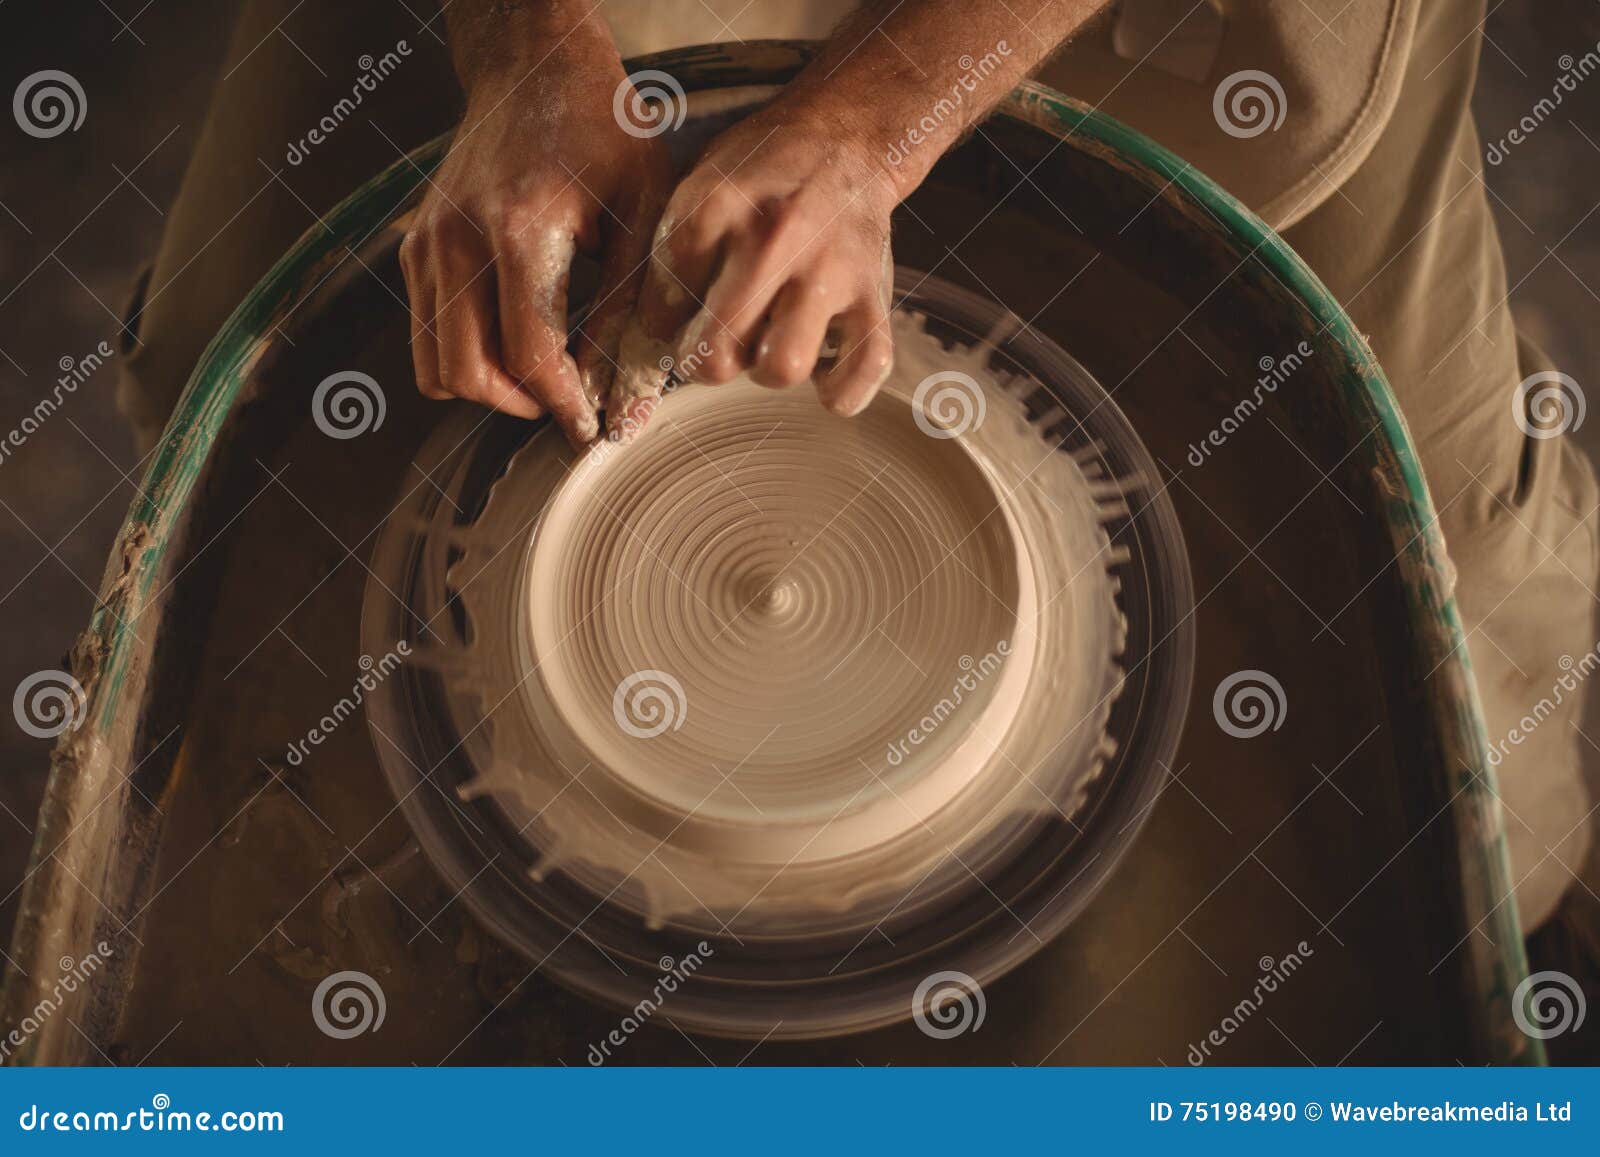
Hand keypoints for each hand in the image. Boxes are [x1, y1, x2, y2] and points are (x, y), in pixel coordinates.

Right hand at [401, 15, 670, 443]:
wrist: (532, 68)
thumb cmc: (600, 132)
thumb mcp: (641, 211)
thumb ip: (626, 306)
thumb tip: (614, 391)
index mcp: (520, 229)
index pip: (530, 353)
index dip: (563, 405)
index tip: (590, 426)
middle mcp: (457, 239)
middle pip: (468, 372)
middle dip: (520, 405)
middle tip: (565, 402)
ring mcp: (426, 243)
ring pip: (434, 364)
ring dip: (487, 388)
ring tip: (539, 378)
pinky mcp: (414, 247)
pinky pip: (424, 335)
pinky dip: (464, 357)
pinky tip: (512, 342)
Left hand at [609, 101, 898, 435]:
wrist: (845, 137)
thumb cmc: (761, 172)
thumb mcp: (700, 185)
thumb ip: (673, 251)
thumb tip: (651, 334)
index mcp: (718, 205)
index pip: (663, 306)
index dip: (661, 322)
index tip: (674, 314)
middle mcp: (774, 239)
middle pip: (717, 353)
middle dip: (704, 361)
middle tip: (712, 343)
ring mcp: (830, 269)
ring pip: (783, 367)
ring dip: (766, 371)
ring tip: (766, 346)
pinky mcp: (874, 292)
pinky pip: (864, 368)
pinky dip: (840, 389)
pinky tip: (820, 375)